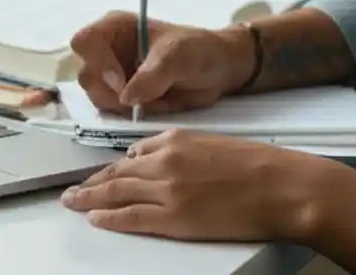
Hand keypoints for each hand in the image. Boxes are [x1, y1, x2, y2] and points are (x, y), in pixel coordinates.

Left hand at [60, 129, 329, 241]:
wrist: (283, 186)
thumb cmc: (260, 166)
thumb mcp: (215, 144)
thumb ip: (186, 150)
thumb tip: (163, 159)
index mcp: (177, 138)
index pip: (134, 151)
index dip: (116, 165)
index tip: (104, 172)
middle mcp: (165, 160)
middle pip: (117, 171)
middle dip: (92, 181)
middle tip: (73, 189)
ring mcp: (167, 189)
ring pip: (115, 191)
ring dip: (89, 197)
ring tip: (72, 202)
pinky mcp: (173, 217)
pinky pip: (129, 216)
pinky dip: (107, 217)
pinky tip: (94, 218)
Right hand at [69, 12, 254, 114]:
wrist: (218, 70)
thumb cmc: (198, 50)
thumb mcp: (177, 56)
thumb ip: (151, 75)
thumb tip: (126, 98)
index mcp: (115, 27)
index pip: (85, 41)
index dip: (98, 62)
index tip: (121, 81)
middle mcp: (108, 49)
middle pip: (86, 74)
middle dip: (110, 92)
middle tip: (138, 100)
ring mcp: (113, 74)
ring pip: (96, 96)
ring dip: (120, 106)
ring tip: (151, 101)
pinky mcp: (121, 95)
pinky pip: (110, 110)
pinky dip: (128, 115)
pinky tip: (151, 107)